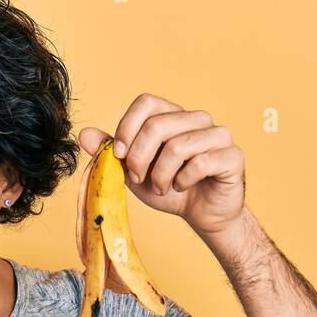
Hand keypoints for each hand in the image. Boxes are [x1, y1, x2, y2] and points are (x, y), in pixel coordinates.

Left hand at [78, 93, 244, 238]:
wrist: (201, 214)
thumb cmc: (169, 188)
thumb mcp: (133, 172)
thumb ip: (111, 152)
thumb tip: (84, 134)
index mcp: (173, 116)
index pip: (146, 102)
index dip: (127, 128)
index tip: (119, 156)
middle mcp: (197, 119)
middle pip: (157, 125)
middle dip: (140, 159)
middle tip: (140, 180)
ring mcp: (218, 134)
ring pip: (177, 146)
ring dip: (161, 175)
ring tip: (163, 187)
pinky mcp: (232, 155)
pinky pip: (200, 163)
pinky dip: (183, 182)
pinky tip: (183, 187)